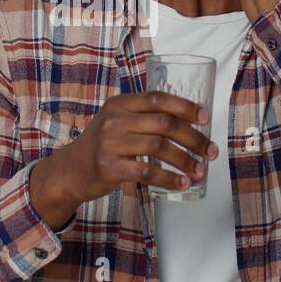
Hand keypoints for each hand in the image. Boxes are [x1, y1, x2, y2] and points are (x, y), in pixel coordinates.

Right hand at [29, 92, 218, 226]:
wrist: (70, 170)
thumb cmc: (102, 146)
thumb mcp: (116, 121)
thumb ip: (143, 117)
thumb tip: (190, 124)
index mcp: (120, 104)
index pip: (158, 98)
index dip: (185, 106)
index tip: (206, 118)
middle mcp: (115, 120)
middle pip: (164, 124)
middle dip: (193, 138)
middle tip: (210, 151)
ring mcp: (110, 143)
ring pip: (159, 147)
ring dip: (185, 160)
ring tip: (199, 170)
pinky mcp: (108, 167)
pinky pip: (147, 172)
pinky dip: (169, 178)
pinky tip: (182, 183)